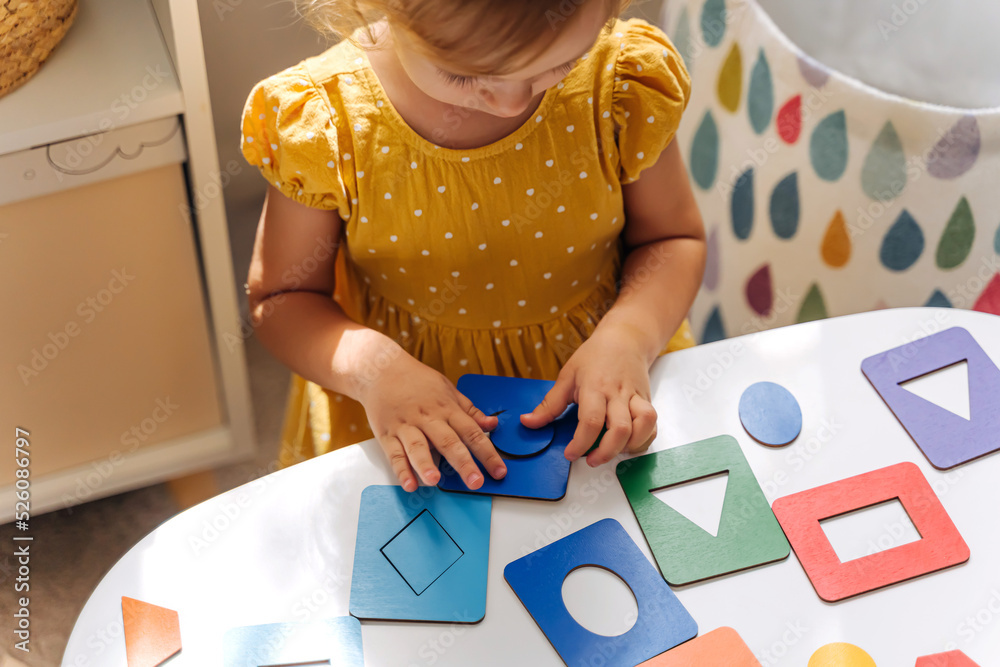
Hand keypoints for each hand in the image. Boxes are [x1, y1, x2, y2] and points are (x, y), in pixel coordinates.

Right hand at [358, 353, 505, 491]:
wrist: (380, 369)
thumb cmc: (418, 381)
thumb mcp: (448, 389)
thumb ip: (470, 410)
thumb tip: (492, 425)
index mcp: (446, 408)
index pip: (471, 432)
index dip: (487, 453)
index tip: (499, 471)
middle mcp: (428, 417)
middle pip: (448, 442)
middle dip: (463, 463)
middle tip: (476, 482)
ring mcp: (406, 426)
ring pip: (418, 447)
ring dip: (426, 465)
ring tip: (436, 481)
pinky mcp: (387, 433)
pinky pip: (394, 454)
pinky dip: (401, 470)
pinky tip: (409, 484)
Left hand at [520, 325, 657, 465]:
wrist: (625, 338)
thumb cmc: (594, 357)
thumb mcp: (567, 376)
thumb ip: (549, 404)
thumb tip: (528, 422)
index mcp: (594, 387)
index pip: (591, 420)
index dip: (581, 443)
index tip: (570, 454)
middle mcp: (617, 393)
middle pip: (620, 429)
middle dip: (606, 452)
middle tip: (591, 460)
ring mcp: (635, 396)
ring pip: (643, 425)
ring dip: (630, 446)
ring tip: (613, 452)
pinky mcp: (647, 400)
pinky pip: (652, 423)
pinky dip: (644, 438)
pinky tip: (629, 444)